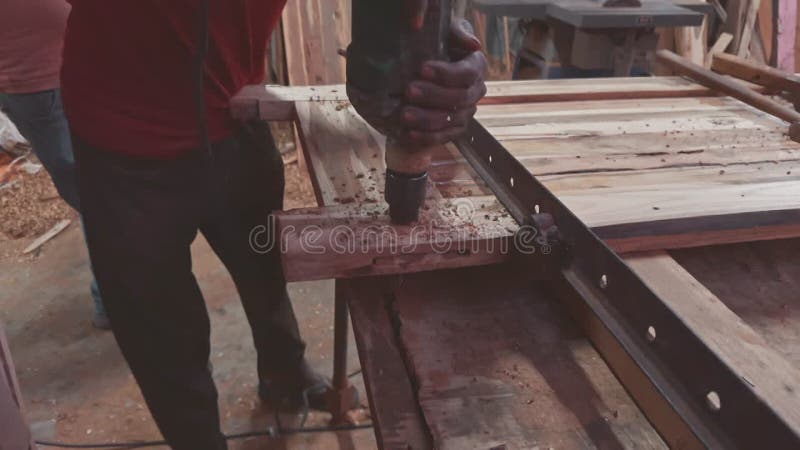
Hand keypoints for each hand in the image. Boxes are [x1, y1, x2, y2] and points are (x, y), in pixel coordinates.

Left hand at [400, 18, 487, 145]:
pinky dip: (427, 137)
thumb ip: (458, 33)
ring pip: (451, 120)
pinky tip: (410, 134)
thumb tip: (473, 44)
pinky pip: (444, 137)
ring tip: (404, 114)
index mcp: (476, 66)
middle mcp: (475, 91)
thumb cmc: (436, 47)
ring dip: (426, 118)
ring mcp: (466, 112)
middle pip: (460, 98)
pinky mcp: (455, 129)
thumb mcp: (446, 32)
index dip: (446, 73)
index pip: (468, 73)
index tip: (423, 68)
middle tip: (409, 90)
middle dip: (433, 95)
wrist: (426, 69)